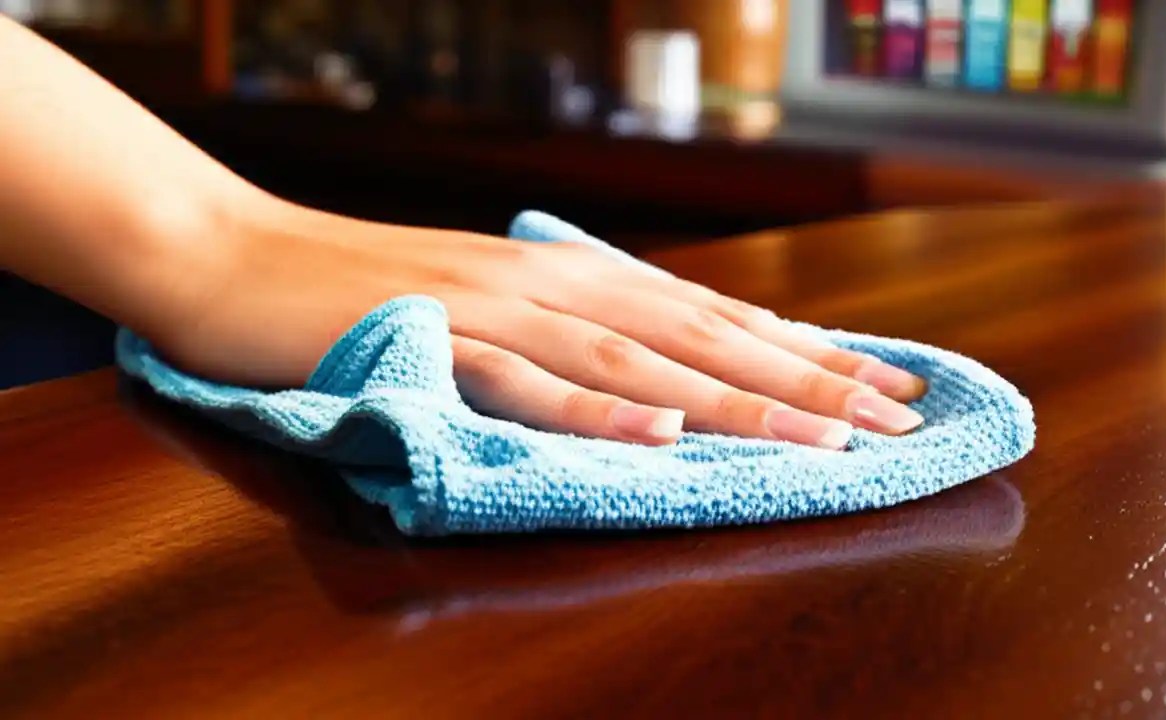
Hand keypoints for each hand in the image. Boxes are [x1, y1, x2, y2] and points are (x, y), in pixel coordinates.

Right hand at [151, 201, 926, 448]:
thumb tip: (654, 372)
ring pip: (637, 359)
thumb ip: (566, 329)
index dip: (803, 348)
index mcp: (568, 276)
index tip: (884, 381)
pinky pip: (522, 381)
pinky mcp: (429, 342)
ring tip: (826, 435)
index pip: (710, 314)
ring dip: (737, 398)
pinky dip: (593, 409)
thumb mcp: (486, 303)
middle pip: (700, 335)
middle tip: (900, 414)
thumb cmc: (363, 289)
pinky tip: (660, 434)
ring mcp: (492, 310)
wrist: (232, 259)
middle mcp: (550, 284)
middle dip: (809, 378)